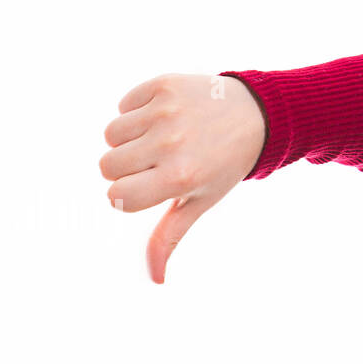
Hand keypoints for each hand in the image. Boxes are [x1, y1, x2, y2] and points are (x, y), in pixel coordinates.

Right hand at [100, 74, 264, 282]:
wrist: (255, 114)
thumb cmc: (224, 165)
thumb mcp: (199, 202)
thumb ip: (169, 237)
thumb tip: (156, 278)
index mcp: (179, 178)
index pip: (117, 196)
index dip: (126, 194)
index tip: (148, 186)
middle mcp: (171, 143)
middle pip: (107, 165)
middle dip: (125, 167)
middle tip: (155, 162)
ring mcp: (166, 111)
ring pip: (110, 134)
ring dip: (128, 138)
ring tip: (158, 138)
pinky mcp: (163, 84)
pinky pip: (123, 105)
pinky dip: (135, 111)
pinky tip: (163, 115)